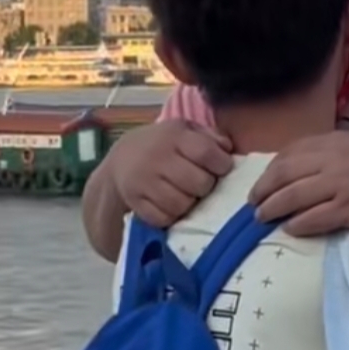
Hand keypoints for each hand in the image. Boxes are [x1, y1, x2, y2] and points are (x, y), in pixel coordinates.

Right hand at [109, 120, 233, 228]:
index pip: (206, 153)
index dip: (221, 164)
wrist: (120, 161)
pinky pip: (164, 218)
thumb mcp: (184, 131)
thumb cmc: (162, 145)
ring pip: (182, 204)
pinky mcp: (135, 202)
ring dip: (189, 203)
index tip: (220, 168)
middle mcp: (158, 157)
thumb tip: (228, 149)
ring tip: (185, 194)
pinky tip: (170, 205)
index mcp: (173, 135)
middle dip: (205, 186)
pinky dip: (171, 216)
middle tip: (200, 183)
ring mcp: (145, 181)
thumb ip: (209, 137)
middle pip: (199, 183)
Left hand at [251, 134, 348, 236]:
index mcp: (336, 142)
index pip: (290, 152)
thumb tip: (304, 171)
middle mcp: (335, 159)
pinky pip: (316, 217)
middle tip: (252, 204)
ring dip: (272, 208)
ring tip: (261, 218)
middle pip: (284, 173)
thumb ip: (333, 156)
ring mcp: (343, 183)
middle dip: (262, 189)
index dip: (270, 169)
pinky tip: (290, 229)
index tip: (260, 183)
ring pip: (294, 196)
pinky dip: (298, 223)